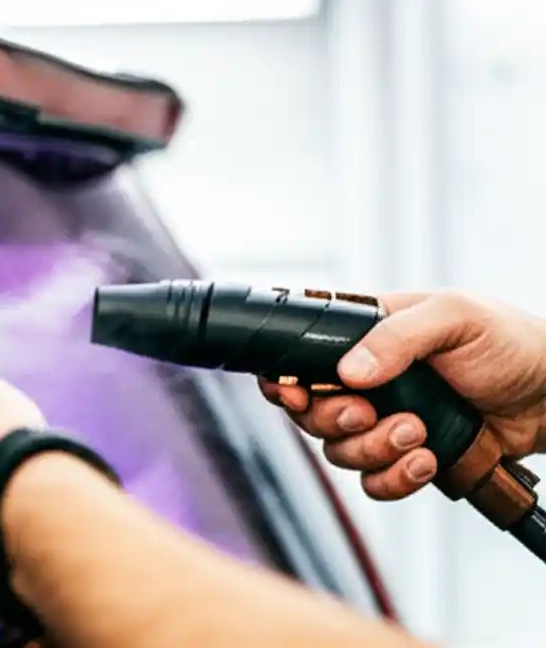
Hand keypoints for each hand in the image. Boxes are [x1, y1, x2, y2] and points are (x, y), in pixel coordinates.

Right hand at [260, 290, 545, 499]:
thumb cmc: (511, 343)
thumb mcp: (454, 317)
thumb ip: (397, 337)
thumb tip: (349, 370)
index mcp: (365, 335)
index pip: (299, 359)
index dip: (286, 383)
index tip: (299, 397)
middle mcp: (365, 379)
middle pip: (311, 414)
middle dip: (338, 422)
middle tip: (371, 414)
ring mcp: (383, 419)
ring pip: (340, 452)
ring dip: (375, 450)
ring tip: (418, 434)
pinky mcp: (406, 455)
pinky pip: (373, 482)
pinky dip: (395, 479)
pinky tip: (428, 460)